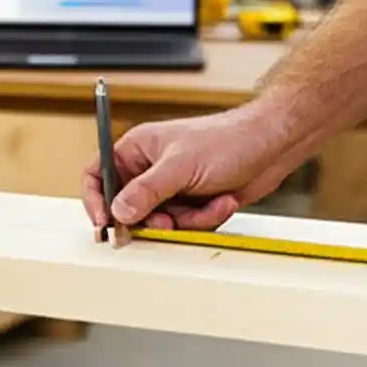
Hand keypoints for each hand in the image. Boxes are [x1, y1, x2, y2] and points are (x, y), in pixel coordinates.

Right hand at [80, 102, 288, 231]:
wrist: (271, 147)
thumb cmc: (227, 140)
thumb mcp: (181, 166)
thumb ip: (146, 191)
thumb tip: (118, 211)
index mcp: (137, 149)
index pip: (97, 174)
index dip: (96, 201)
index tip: (105, 224)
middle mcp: (150, 169)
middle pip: (129, 208)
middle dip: (153, 219)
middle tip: (167, 221)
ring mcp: (172, 188)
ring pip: (160, 222)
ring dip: (189, 220)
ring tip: (211, 202)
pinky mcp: (192, 203)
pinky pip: (185, 226)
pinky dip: (206, 219)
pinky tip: (224, 202)